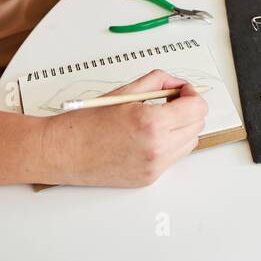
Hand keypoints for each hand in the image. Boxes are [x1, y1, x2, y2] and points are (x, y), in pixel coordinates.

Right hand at [46, 70, 206, 187]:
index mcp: (151, 123)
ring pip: (189, 144)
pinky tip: (148, 137)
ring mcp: (154, 167)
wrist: (63, 152)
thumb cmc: (87, 123)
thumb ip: (158, 81)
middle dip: (189, 110)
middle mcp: (157, 148)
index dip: (193, 94)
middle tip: (172, 102)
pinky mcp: (148, 179)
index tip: (183, 91)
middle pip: (197, 126)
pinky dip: (168, 145)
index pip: (197, 108)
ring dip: (181, 129)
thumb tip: (178, 84)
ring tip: (159, 120)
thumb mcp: (125, 91)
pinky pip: (172, 158)